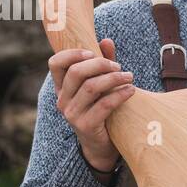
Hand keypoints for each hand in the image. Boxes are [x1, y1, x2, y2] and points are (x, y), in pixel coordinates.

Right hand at [50, 38, 134, 171]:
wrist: (102, 145)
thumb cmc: (101, 109)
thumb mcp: (100, 85)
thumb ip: (102, 64)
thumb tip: (106, 40)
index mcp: (62, 88)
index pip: (55, 63)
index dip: (72, 54)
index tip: (92, 52)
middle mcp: (62, 100)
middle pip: (76, 73)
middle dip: (100, 64)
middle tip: (119, 66)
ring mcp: (72, 114)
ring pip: (91, 87)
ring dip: (114, 78)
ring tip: (130, 77)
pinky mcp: (86, 126)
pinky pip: (104, 105)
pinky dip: (120, 95)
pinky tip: (131, 90)